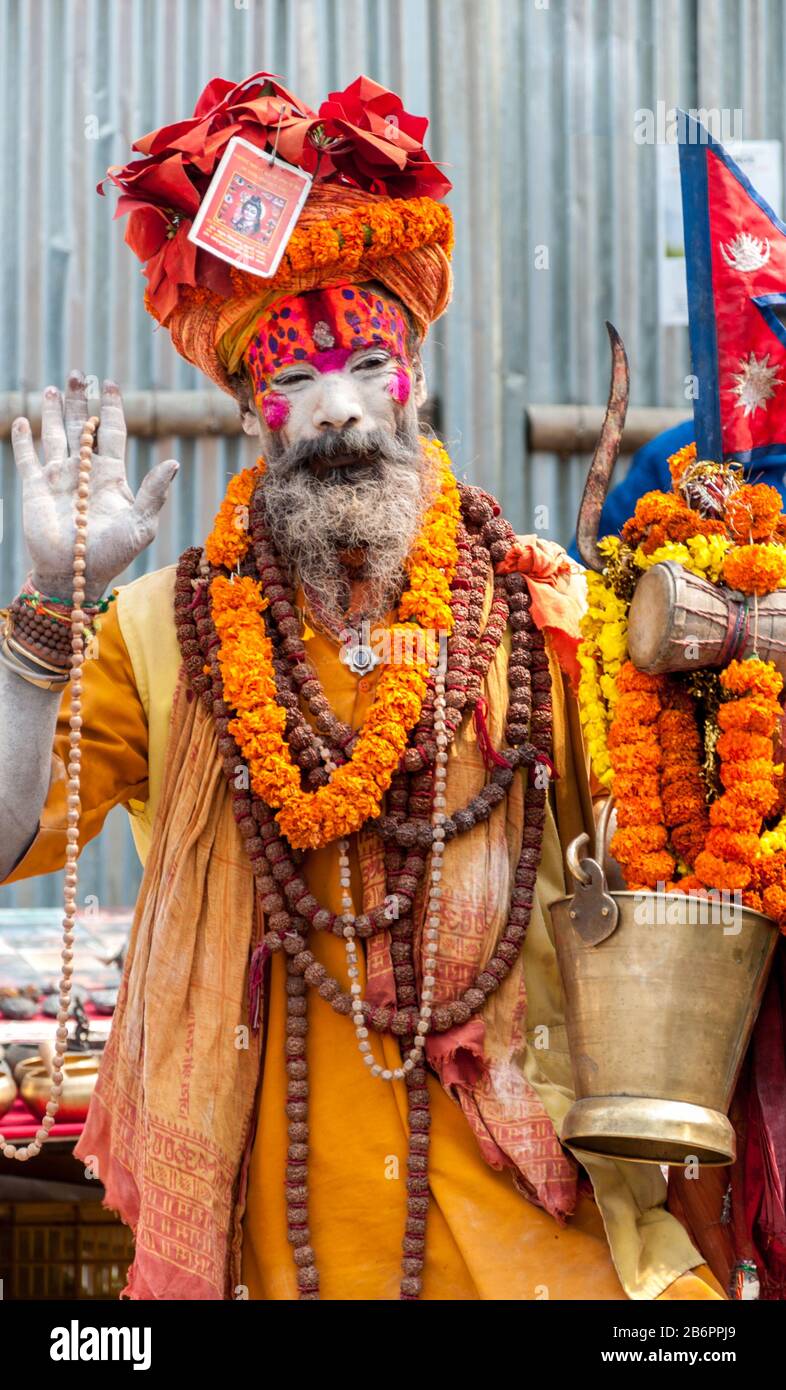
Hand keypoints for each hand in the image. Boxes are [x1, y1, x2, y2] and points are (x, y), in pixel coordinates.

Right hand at [11, 372, 178, 602]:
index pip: (111, 432)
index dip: (111, 408)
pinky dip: (23, 439)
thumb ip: (153, 493)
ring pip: (54, 435)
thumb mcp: (141, 525)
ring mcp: (58, 478)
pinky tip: (21, 420)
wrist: (76, 575)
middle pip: (80, 426)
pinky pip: (27, 458)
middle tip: (79, 375)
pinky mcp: (35, 488)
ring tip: (55, 388)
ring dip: (53, 412)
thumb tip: (173, 463)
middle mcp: (84, 470)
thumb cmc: (113, 554)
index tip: (111, 385)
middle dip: (79, 400)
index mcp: (111, 474)